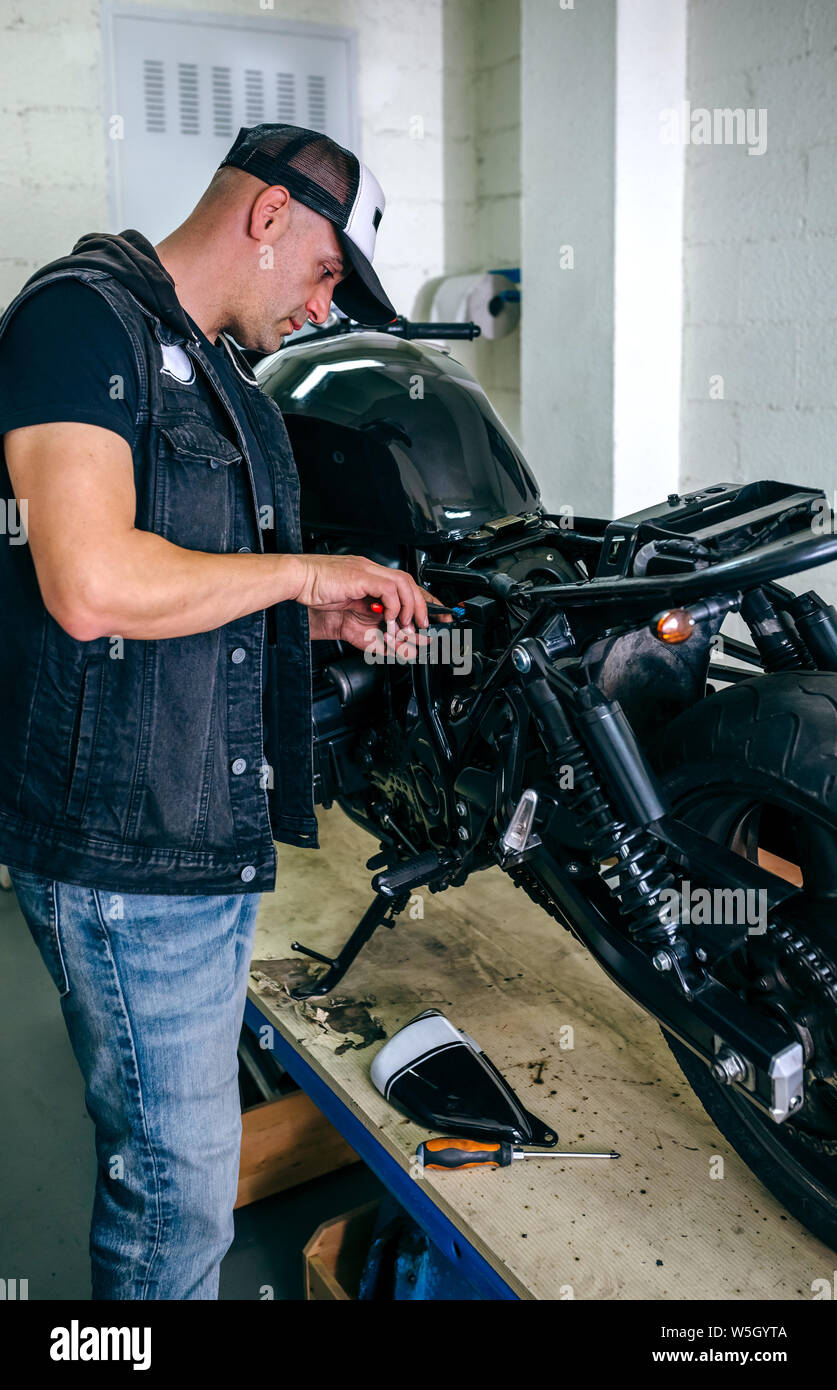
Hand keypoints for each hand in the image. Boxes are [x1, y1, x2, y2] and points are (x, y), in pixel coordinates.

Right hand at [287, 552, 451, 656]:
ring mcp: (368, 571)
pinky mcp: (362, 574)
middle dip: (425, 608)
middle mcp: (373, 574)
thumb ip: (379, 640)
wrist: (296, 585)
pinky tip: (390, 619)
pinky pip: (389, 588)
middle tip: (427, 628)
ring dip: (411, 607)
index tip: (440, 618)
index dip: (425, 604)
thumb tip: (403, 651)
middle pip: (411, 585)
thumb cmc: (316, 601)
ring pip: (405, 584)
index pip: (407, 590)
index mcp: (371, 582)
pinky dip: (395, 606)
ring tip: (409, 626)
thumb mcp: (355, 630)